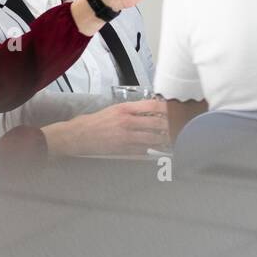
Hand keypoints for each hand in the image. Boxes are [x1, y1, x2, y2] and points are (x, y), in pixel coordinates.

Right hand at [43, 100, 170, 156]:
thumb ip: (133, 109)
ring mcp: (126, 137)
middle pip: (157, 123)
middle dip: (171, 126)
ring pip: (153, 138)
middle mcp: (127, 121)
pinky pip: (144, 150)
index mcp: (125, 108)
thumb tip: (152, 110)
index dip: (167, 108)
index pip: (153, 105)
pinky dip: (153, 150)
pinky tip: (159, 150)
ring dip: (164, 139)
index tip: (175, 110)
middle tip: (180, 127)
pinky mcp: (123, 149)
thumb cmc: (94, 121)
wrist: (77, 136)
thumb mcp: (114, 109)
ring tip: (173, 139)